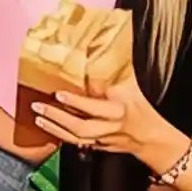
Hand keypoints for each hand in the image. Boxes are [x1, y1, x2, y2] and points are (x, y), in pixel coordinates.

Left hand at [28, 71, 167, 155]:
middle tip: (38, 106)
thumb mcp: (134, 87)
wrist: (154, 139)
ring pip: (76, 137)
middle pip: (81, 125)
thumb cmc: (142, 108)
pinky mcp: (98, 146)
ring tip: (38, 116)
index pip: (96, 106)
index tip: (59, 94)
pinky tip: (46, 126)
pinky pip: (76, 143)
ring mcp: (103, 138)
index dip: (77, 102)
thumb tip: (112, 43)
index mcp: (119, 108)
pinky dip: (59, 135)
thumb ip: (121, 70)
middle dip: (58, 117)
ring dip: (54, 127)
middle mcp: (110, 125)